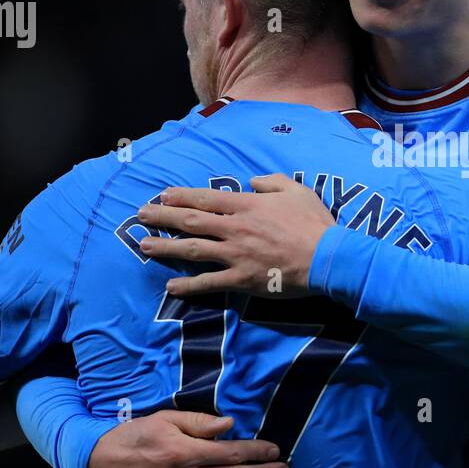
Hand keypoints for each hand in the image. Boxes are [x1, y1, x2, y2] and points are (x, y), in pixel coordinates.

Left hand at [136, 175, 334, 298]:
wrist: (327, 258)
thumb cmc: (313, 222)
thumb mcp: (296, 190)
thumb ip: (271, 181)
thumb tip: (251, 182)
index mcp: (247, 205)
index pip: (206, 199)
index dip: (181, 197)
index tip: (162, 196)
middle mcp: (234, 228)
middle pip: (191, 221)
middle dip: (162, 217)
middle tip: (140, 215)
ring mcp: (235, 255)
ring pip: (192, 249)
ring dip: (165, 247)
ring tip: (144, 245)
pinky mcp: (241, 279)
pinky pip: (209, 282)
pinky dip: (188, 285)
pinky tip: (170, 286)